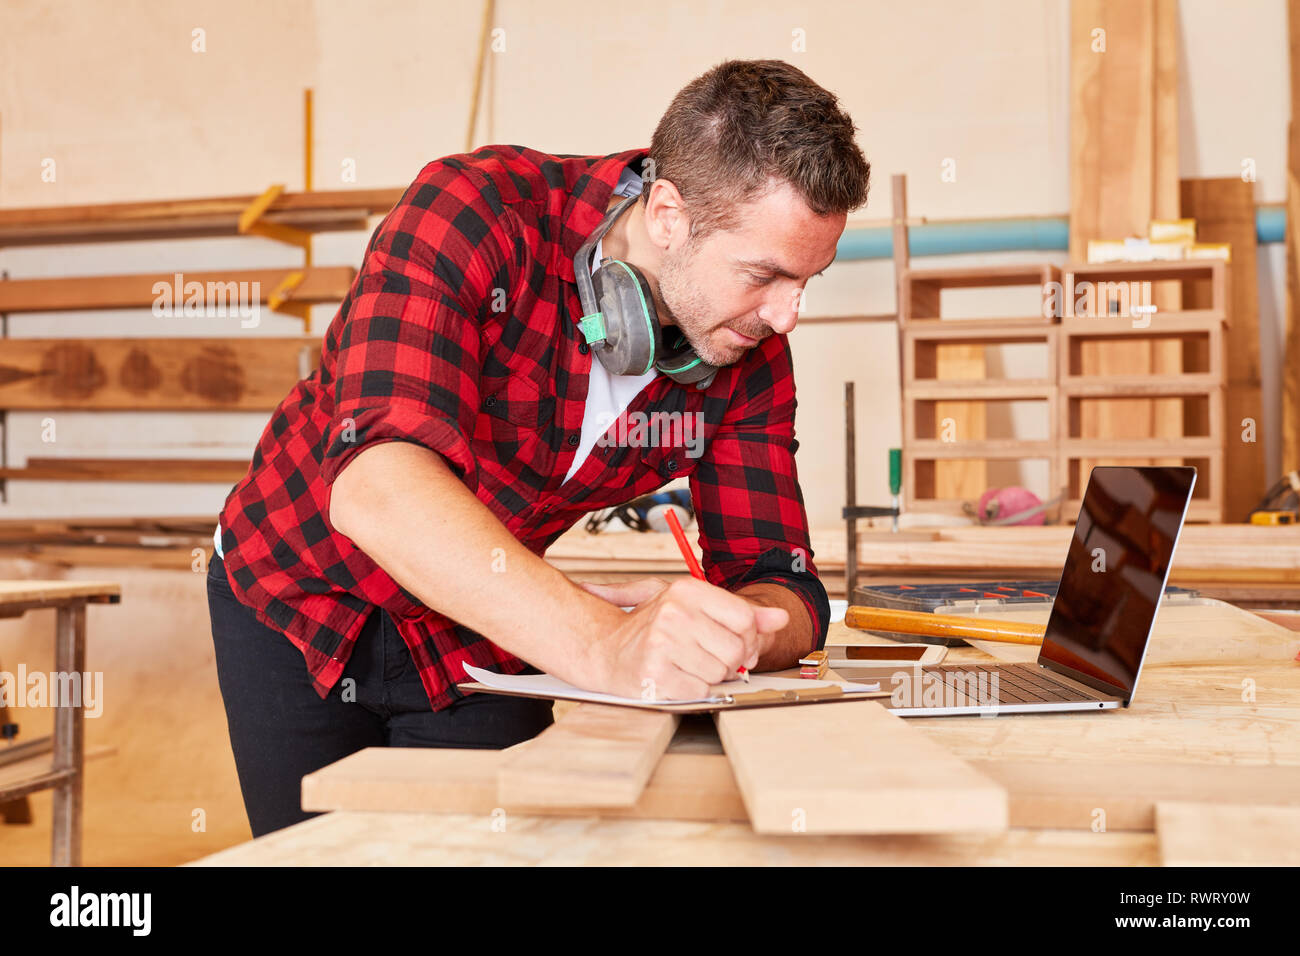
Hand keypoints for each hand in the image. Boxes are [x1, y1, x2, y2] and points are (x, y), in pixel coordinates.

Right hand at [576, 577, 788, 699]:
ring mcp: (662, 643)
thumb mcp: (695, 607)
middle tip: (706, 656)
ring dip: (709, 675)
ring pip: (720, 673)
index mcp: (686, 589)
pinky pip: (701, 690)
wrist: (604, 649)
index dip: (747, 637)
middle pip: (736, 649)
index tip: (732, 641)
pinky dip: (693, 688)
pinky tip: (675, 676)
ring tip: (686, 664)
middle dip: (729, 661)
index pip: (746, 618)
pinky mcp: (655, 674)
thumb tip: (781, 618)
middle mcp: (674, 612)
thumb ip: (741, 611)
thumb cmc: (654, 626)